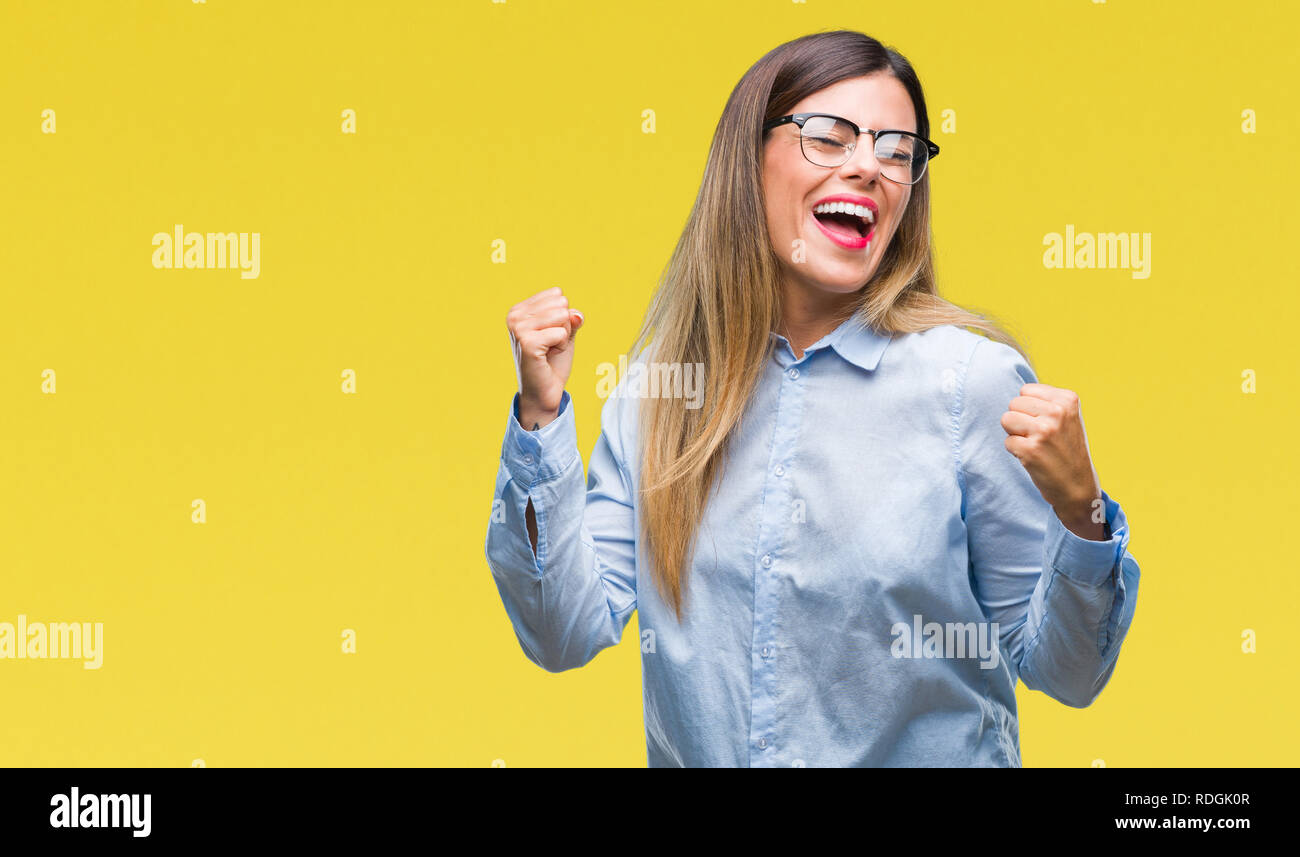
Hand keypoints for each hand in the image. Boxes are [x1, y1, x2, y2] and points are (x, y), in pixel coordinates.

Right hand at [505, 287, 583, 428]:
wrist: (544, 391)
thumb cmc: (552, 361)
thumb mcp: (565, 333)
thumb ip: (572, 317)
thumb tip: (577, 314)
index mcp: (519, 309)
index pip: (557, 296)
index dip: (563, 317)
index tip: (550, 336)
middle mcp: (515, 316)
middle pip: (561, 304)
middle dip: (564, 326)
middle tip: (551, 345)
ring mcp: (519, 329)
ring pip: (562, 316)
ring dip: (563, 337)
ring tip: (550, 350)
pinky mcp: (528, 343)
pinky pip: (561, 333)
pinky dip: (561, 346)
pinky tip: (548, 356)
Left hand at [1000, 383, 1106, 539]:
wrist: (1078, 487)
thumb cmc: (1067, 449)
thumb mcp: (1067, 418)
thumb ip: (1046, 401)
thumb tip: (1018, 392)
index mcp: (1068, 399)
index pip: (1026, 390)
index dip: (1029, 408)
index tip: (1046, 423)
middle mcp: (1057, 412)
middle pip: (1013, 403)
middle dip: (1020, 420)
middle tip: (1039, 437)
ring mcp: (1044, 431)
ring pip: (1006, 420)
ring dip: (1016, 434)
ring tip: (1035, 445)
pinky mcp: (1031, 450)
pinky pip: (1007, 442)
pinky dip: (1016, 451)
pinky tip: (1033, 458)